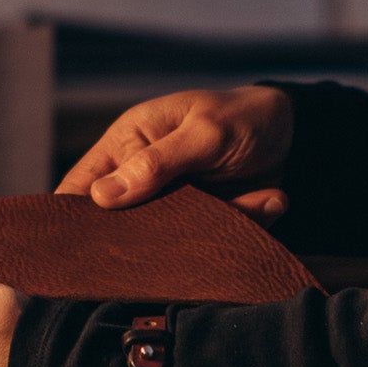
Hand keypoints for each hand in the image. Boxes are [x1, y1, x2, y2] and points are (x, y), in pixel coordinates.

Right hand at [58, 84, 293, 221]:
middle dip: (145, 239)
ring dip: (209, 229)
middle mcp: (143, 175)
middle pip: (119, 222)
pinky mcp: (204, 221)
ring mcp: (174, 202)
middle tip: (179, 236)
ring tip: (246, 201)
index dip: (70, 216)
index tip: (74, 250)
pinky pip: (212, 239)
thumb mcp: (204, 132)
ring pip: (169, 238)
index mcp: (128, 142)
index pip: (81, 184)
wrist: (297, 130)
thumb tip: (100, 197)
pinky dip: (243, 224)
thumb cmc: (241, 116)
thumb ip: (156, 163)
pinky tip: (269, 199)